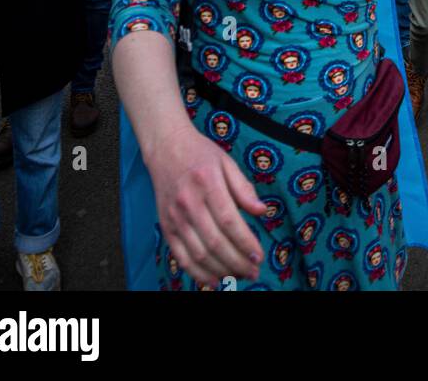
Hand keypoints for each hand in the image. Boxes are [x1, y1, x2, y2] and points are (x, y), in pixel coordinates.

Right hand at [148, 124, 266, 286]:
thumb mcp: (227, 162)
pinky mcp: (166, 227)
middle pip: (215, 242)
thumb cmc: (200, 154)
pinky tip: (214, 280)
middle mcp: (189, 203)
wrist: (166, 147)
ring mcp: (175, 217)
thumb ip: (244, 188)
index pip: (229, 221)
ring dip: (221, 270)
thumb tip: (262, 211)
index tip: (259, 255)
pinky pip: (181, 257)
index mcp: (208, 183)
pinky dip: (197, 273)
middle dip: (237, 262)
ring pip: (198, 254)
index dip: (245, 242)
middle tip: (254, 272)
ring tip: (240, 276)